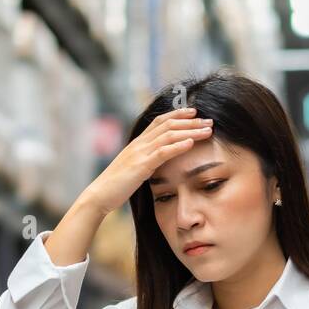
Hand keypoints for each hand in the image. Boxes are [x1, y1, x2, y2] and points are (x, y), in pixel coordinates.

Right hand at [79, 108, 213, 216]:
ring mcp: (139, 153)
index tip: (195, 113)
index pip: (160, 121)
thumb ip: (145, 161)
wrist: (99, 195)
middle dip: (191, 121)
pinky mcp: (141, 166)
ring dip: (191, 131)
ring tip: (208, 130)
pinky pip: (162, 152)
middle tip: (209, 120)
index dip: (178, 114)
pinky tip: (192, 143)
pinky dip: (178, 146)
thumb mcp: (132, 168)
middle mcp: (139, 143)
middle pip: (168, 124)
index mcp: (137, 143)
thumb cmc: (116, 186)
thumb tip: (157, 161)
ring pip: (169, 135)